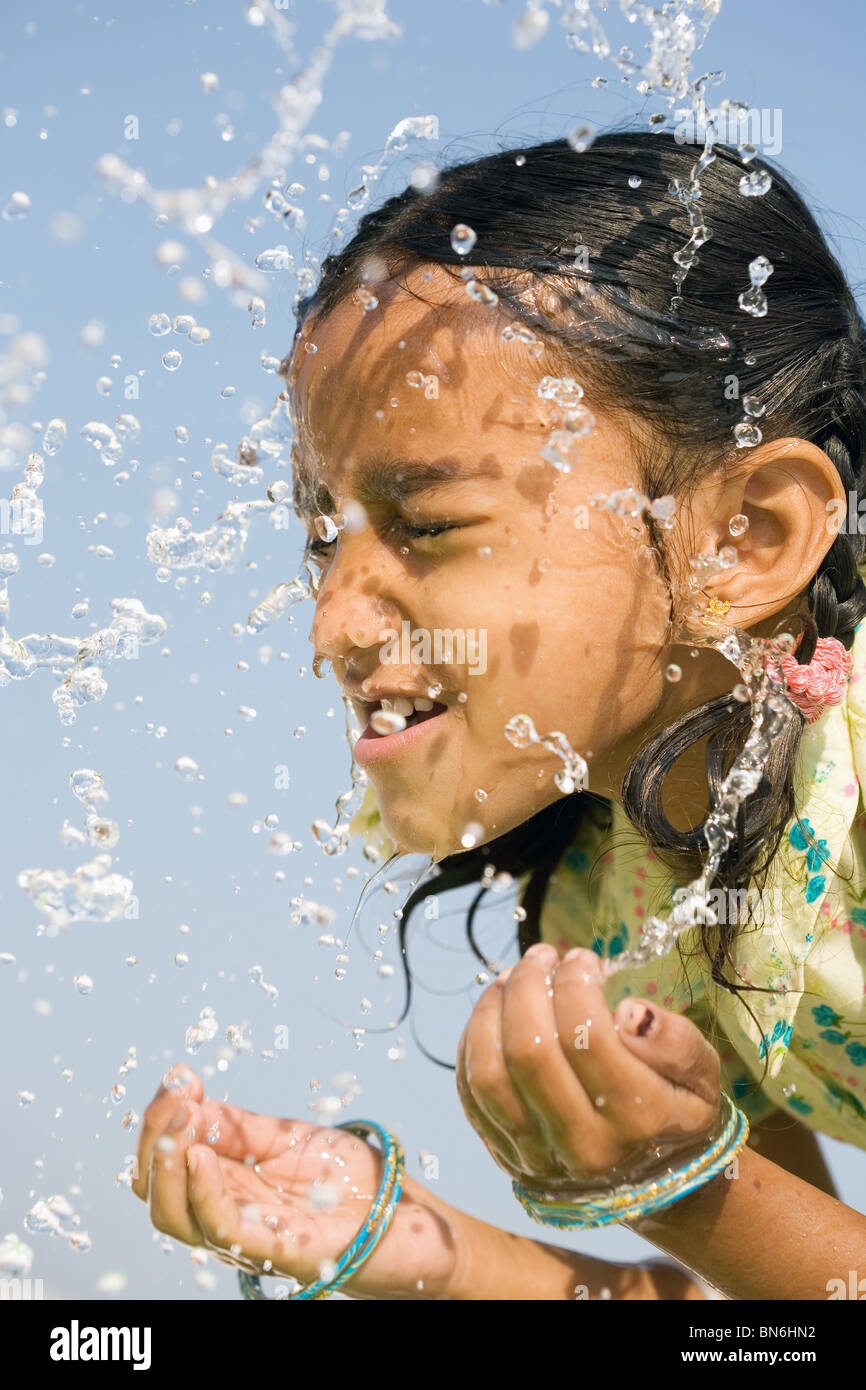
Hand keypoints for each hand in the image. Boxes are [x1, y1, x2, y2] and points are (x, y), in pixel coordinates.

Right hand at [133, 1064, 458, 1298]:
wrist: (410, 1217)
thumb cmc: (353, 1182)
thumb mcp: (290, 1139)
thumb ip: (239, 1127)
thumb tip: (189, 1100)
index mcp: (228, 1186)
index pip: (166, 1162)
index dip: (161, 1119)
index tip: (179, 1076)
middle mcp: (230, 1215)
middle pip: (156, 1192)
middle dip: (153, 1139)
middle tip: (175, 1096)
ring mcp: (252, 1238)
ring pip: (176, 1217)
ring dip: (168, 1165)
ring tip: (183, 1122)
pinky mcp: (285, 1251)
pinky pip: (225, 1229)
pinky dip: (204, 1193)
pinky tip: (201, 1157)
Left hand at [456, 944, 721, 1193]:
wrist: (655, 1183)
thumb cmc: (678, 1112)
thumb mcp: (702, 1076)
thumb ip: (675, 1042)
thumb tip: (627, 1010)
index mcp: (638, 1120)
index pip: (587, 1035)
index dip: (575, 982)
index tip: (582, 957)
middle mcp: (583, 1145)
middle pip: (530, 1051)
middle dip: (529, 986)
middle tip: (542, 956)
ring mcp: (539, 1156)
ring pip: (489, 1074)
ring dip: (492, 1011)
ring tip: (511, 977)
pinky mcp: (507, 1155)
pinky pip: (471, 1094)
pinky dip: (473, 1042)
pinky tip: (494, 1011)